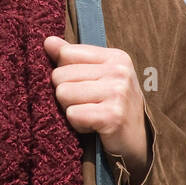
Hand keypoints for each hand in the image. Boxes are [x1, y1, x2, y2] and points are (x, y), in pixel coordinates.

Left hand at [43, 35, 149, 184]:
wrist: (137, 142)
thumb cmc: (113, 107)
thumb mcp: (96, 77)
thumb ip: (71, 57)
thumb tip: (48, 41)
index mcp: (115, 57)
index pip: (66, 54)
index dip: (66, 74)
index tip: (85, 87)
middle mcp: (119, 71)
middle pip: (60, 76)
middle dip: (67, 95)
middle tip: (89, 105)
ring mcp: (118, 92)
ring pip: (63, 94)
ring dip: (72, 110)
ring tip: (91, 115)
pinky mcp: (113, 116)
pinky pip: (72, 114)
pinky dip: (78, 124)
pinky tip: (94, 127)